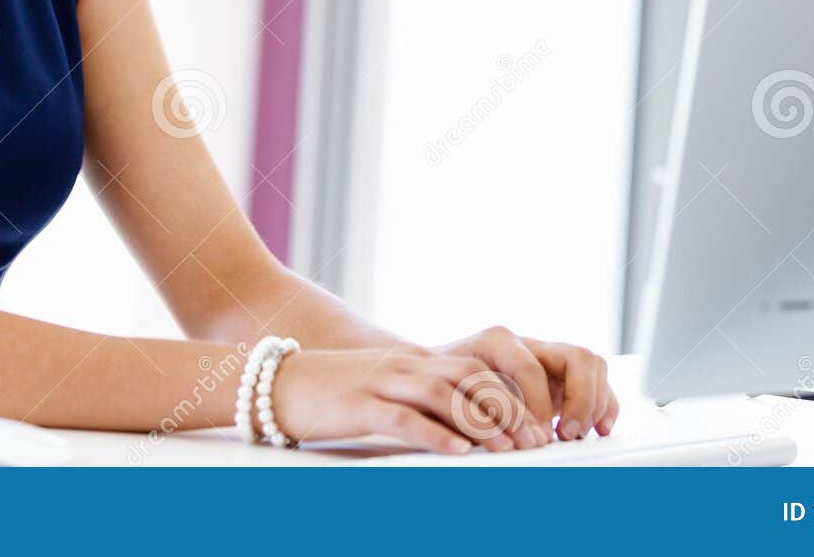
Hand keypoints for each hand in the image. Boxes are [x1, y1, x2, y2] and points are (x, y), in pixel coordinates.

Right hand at [267, 344, 544, 453]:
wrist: (278, 381)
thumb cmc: (334, 392)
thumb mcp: (386, 388)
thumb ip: (422, 400)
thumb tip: (463, 430)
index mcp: (415, 361)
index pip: (477, 370)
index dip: (512, 397)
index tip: (536, 428)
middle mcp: (405, 366)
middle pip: (470, 378)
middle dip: (507, 410)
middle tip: (534, 442)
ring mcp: (383, 382)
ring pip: (444, 394)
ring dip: (481, 423)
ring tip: (507, 449)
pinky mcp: (360, 404)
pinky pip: (404, 417)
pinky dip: (435, 434)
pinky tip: (457, 451)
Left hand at [434, 325, 618, 441]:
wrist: (438, 378)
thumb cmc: (441, 390)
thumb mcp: (447, 397)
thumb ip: (470, 414)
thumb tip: (491, 440)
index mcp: (498, 341)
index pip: (530, 367)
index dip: (537, 404)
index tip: (537, 439)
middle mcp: (528, 344)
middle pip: (576, 356)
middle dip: (580, 399)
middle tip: (566, 434)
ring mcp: (549, 357)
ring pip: (591, 363)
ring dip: (594, 401)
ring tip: (579, 434)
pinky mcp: (563, 376)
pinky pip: (598, 381)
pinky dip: (605, 404)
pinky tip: (600, 430)